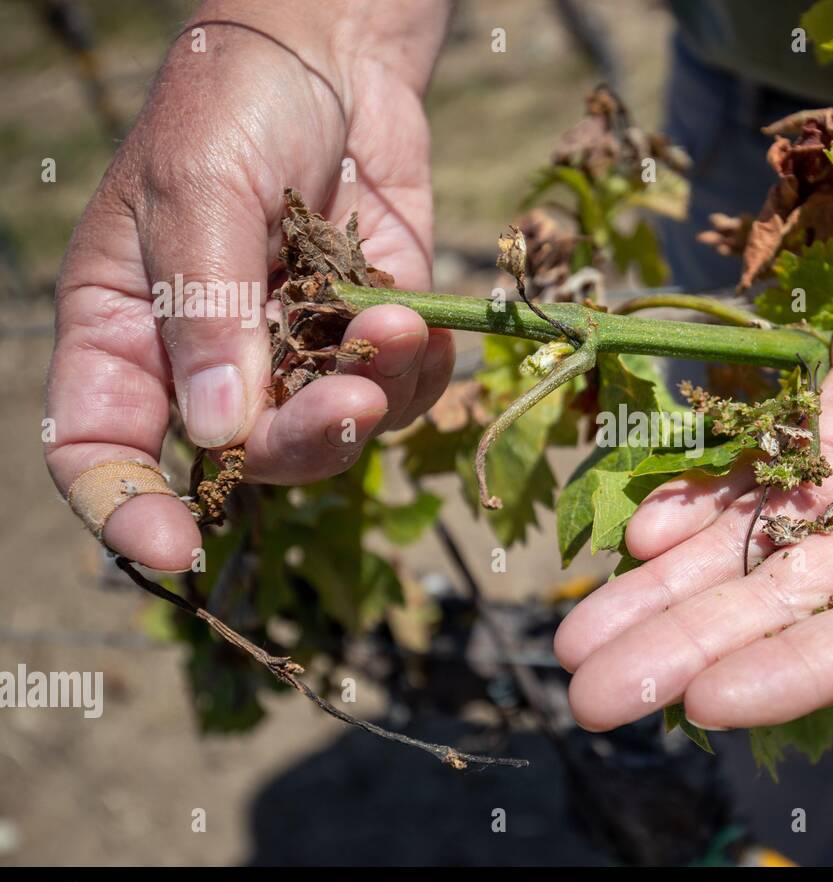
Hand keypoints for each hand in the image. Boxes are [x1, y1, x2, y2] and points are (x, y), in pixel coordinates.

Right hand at [44, 7, 450, 570]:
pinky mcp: (366, 337)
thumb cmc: (233, 105)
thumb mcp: (200, 190)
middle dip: (299, 442)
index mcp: (125, 329)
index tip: (175, 551)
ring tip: (395, 328)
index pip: (98, 450)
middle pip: (239, 458)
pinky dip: (414, 372)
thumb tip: (218, 430)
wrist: (333, 59)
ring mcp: (292, 353)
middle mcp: (205, 359)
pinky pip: (395, 395)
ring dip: (369, 400)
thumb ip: (206, 309)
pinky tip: (415, 318)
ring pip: (326, 437)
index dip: (126, 512)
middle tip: (350, 398)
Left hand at [555, 217, 832, 731]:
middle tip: (590, 696)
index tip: (705, 702)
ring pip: (742, 551)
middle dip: (684, 649)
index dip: (794, 670)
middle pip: (781, 608)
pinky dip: (685, 504)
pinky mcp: (816, 433)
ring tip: (572, 636)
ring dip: (656, 592)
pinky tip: (630, 533)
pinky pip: (741, 476)